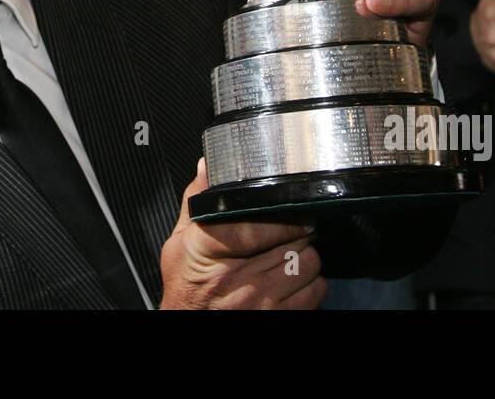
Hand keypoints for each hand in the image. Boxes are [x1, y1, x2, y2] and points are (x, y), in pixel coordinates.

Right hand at [159, 159, 325, 309]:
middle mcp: (237, 279)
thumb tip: (207, 166)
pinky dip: (310, 282)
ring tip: (287, 254)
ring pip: (309, 263)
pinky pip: (316, 291)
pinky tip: (291, 279)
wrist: (190, 328)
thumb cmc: (186, 290)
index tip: (287, 207)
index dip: (281, 214)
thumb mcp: (179, 245)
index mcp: (209, 252)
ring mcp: (261, 302)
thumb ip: (196, 203)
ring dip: (304, 255)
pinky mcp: (279, 317)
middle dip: (294, 230)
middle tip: (286, 230)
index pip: (259, 225)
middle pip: (292, 239)